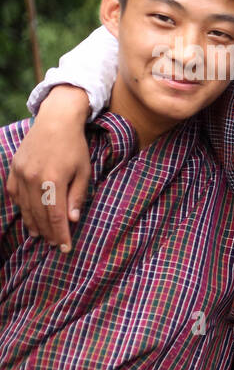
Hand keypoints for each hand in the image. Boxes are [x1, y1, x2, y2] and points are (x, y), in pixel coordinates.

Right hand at [5, 86, 91, 252]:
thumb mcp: (84, 171)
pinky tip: (29, 217)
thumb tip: (72, 220)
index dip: (61, 234)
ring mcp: (20, 174)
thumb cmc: (75, 147)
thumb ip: (77, 196)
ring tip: (41, 236)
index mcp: (53, 180)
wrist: (56, 121)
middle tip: (55, 244)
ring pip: (24, 207)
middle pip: (39, 214)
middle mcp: (33, 179)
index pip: (55, 216)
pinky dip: (21, 208)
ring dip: (33, 223)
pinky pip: (15, 194)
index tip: (66, 248)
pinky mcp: (14, 169)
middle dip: (48, 232)